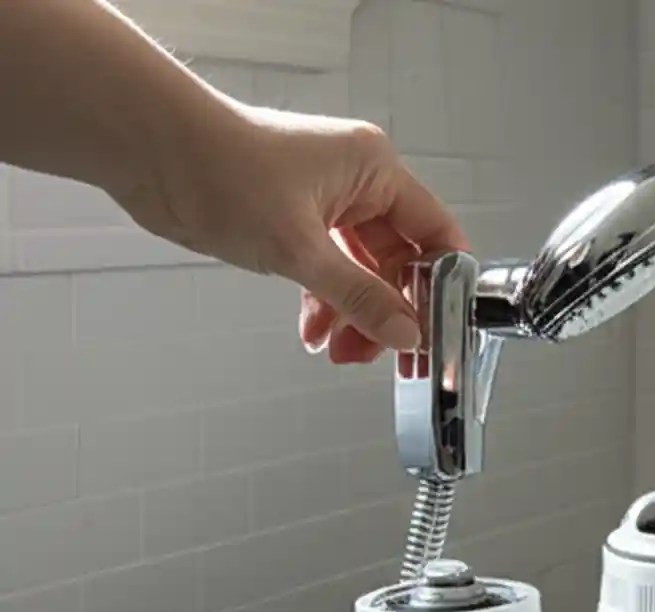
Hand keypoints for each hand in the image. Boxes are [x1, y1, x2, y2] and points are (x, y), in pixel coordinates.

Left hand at [115, 105, 468, 362]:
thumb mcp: (298, 248)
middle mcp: (357, 182)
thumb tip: (403, 332)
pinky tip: (315, 331)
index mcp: (374, 170)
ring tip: (340, 351)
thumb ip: (357, 295)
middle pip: (398, 259)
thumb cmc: (219, 168)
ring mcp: (326, 200)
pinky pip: (328, 268)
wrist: (149, 149)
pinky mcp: (294, 219)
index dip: (440, 284)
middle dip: (387, 310)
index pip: (435, 231)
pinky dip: (324, 301)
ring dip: (353, 313)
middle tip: (381, 355)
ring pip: (361, 270)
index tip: (434, 330)